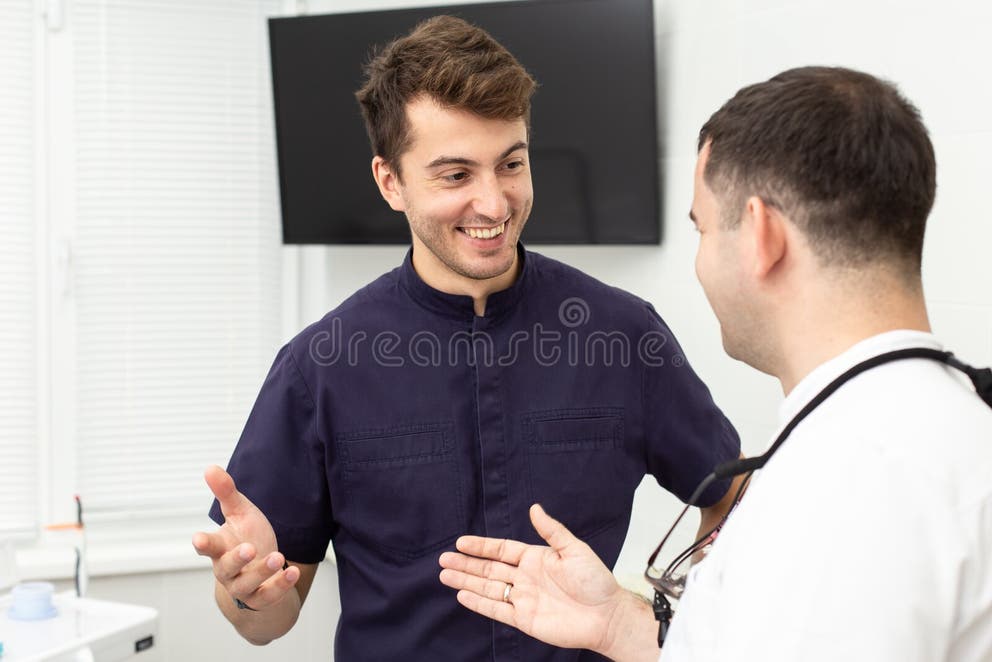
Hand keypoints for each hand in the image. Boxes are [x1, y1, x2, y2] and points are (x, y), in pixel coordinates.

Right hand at [192, 465, 299, 610]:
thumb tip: (210, 467)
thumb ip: (226, 493)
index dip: (202, 544)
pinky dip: (280, 585)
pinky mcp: (260, 598)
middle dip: (236, 559)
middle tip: (249, 548)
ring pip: (246, 584)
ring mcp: (243, 586)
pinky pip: (267, 596)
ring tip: (277, 556)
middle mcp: (228, 570)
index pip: (207, 547)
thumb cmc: (247, 538)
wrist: (261, 575)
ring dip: (261, 571)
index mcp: (220, 548)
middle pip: (225, 568)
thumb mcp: (240, 514)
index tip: (198, 539)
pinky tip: (293, 571)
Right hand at [438, 504, 624, 652]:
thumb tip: (534, 508)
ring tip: (444, 576)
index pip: (501, 550)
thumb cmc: (596, 581)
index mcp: (535, 559)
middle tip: (443, 559)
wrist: (606, 616)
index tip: (461, 542)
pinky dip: (479, 603)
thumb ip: (552, 531)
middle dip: (466, 564)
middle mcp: (526, 578)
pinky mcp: (525, 619)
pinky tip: (463, 596)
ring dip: (466, 582)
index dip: (481, 546)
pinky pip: (496, 610)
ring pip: (488, 589)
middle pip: (488, 569)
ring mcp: (524, 599)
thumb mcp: (574, 549)